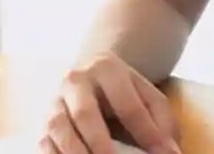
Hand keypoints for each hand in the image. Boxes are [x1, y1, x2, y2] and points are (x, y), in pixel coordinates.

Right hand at [39, 53, 181, 153]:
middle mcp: (75, 81)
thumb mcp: (148, 96)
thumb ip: (162, 123)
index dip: (146, 133)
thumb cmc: (125, 92)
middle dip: (101, 144)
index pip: (128, 105)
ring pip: (58, 129)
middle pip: (85, 114)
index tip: (161, 153)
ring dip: (74, 153)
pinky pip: (44, 143)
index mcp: (106, 68)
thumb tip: (170, 153)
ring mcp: (55, 101)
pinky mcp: (42, 123)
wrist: (90, 75)